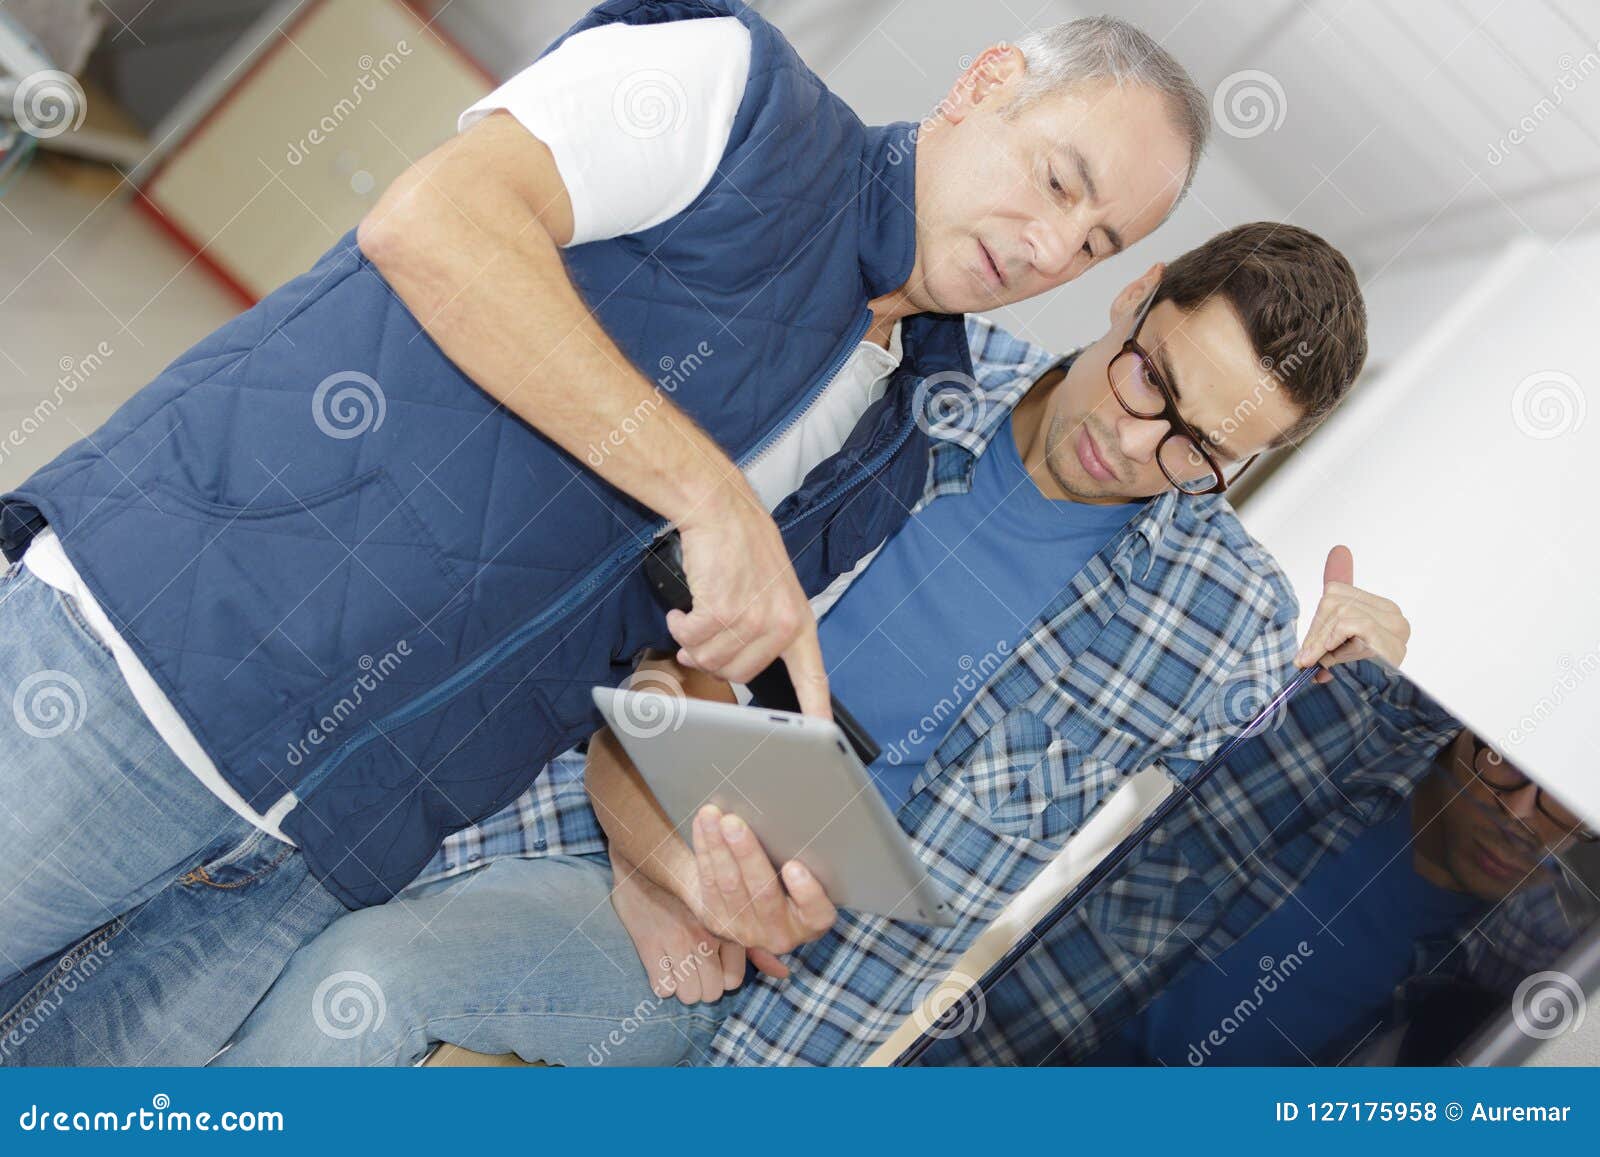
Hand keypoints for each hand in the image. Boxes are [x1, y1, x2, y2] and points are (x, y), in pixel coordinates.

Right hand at [609, 855, 786, 1005]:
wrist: (647, 860)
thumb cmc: (689, 884)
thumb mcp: (725, 908)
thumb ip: (753, 940)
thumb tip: (783, 972)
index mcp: (727, 924)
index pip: (734, 978)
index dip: (725, 976)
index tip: (717, 965)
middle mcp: (706, 935)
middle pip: (713, 991)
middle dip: (707, 986)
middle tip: (698, 970)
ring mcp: (677, 941)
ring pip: (690, 993)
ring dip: (686, 986)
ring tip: (682, 969)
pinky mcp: (649, 943)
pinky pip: (663, 987)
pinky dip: (665, 982)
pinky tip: (665, 966)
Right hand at [670, 483, 831, 717]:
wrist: (724, 512)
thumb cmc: (745, 548)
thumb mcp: (771, 592)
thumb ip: (758, 632)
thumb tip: (719, 666)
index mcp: (799, 622)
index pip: (812, 676)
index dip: (815, 710)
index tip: (823, 736)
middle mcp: (780, 625)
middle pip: (739, 675)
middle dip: (713, 659)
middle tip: (703, 635)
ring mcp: (751, 620)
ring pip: (711, 660)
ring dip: (693, 641)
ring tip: (695, 615)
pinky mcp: (721, 611)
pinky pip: (692, 640)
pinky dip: (680, 627)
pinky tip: (684, 609)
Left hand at [686, 805, 837, 955]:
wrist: (753, 906)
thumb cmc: (790, 880)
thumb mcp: (805, 879)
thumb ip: (805, 860)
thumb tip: (796, 813)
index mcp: (811, 922)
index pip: (816, 913)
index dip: (806, 892)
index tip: (793, 866)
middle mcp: (780, 933)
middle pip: (763, 892)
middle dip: (746, 854)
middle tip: (733, 823)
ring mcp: (746, 930)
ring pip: (729, 884)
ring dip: (717, 846)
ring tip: (711, 816)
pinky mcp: (717, 921)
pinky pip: (709, 882)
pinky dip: (704, 850)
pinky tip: (702, 826)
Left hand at [1294, 545, 1409, 683]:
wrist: (1377, 712)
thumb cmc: (1356, 680)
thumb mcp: (1337, 643)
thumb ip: (1335, 610)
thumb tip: (1339, 551)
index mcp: (1382, 610)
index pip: (1336, 590)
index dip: (1316, 619)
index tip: (1309, 647)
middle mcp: (1392, 614)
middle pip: (1332, 600)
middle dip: (1314, 632)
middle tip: (1308, 660)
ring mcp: (1395, 626)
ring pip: (1338, 610)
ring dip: (1321, 642)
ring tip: (1323, 664)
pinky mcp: (1390, 637)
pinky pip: (1349, 624)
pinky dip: (1332, 641)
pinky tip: (1331, 658)